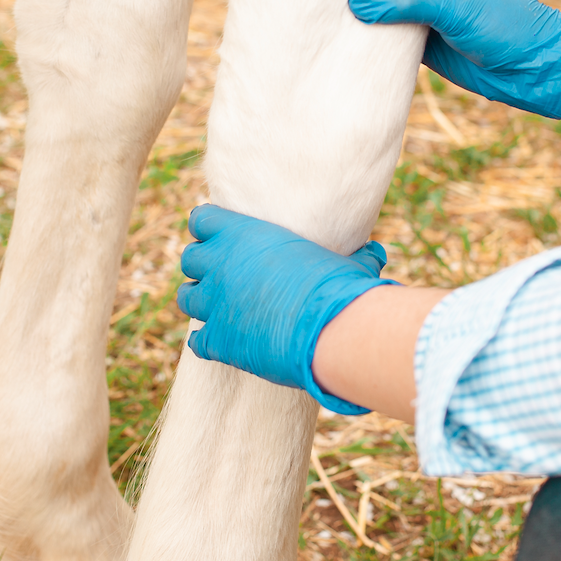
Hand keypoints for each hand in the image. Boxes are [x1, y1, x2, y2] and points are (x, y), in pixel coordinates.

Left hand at [177, 205, 394, 413]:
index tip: (221, 235)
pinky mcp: (218, 341)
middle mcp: (220, 265)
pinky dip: (206, 341)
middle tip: (220, 273)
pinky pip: (196, 341)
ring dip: (199, 300)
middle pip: (189, 259)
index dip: (210, 228)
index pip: (202, 219)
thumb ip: (352, 254)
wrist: (330, 329)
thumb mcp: (345, 259)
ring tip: (216, 305)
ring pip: (186, 298)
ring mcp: (215, 304)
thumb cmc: (339, 285)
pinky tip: (220, 341)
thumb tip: (374, 253)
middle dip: (202, 265)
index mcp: (242, 234)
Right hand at [349, 0, 560, 120]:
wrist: (531, 70)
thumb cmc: (503, 22)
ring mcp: (419, 13)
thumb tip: (354, 3)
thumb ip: (404, 0)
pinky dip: (365, 42)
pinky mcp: (418, 45)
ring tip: (310, 8)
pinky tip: (334, 40)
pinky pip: (384, 41)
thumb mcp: (453, 3)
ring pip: (377, 11)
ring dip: (354, 14)